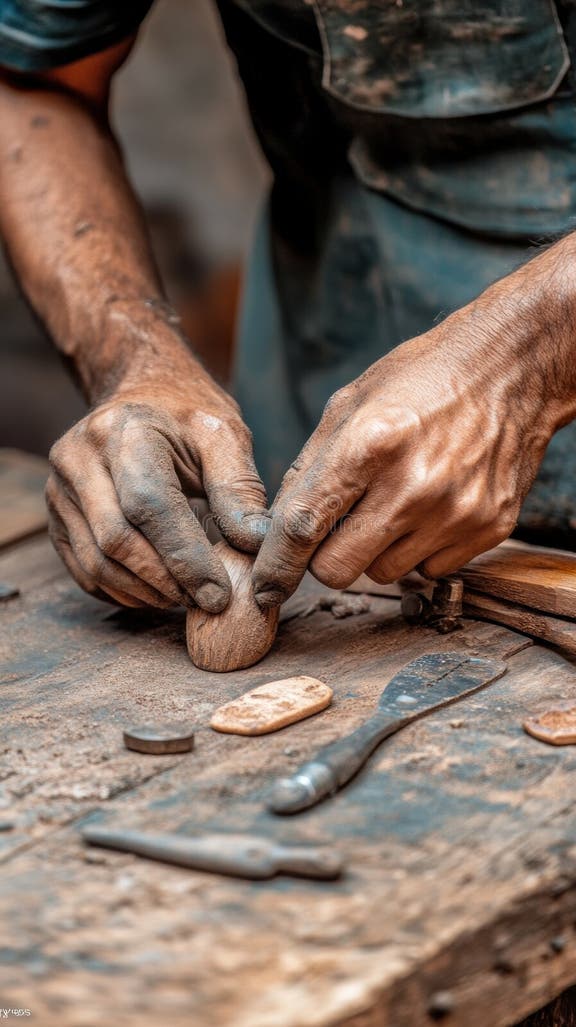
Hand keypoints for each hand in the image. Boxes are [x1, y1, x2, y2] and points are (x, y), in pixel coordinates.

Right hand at [46, 372, 268, 610]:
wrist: (142, 397)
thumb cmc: (187, 419)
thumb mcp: (224, 437)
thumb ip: (240, 490)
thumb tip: (256, 546)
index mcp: (125, 430)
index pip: (149, 505)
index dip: (185, 557)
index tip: (220, 593)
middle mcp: (79, 457)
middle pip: (115, 540)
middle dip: (166, 581)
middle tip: (206, 602)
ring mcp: (60, 489)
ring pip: (96, 563)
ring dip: (145, 593)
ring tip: (187, 597)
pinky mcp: (58, 516)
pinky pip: (84, 571)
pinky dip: (123, 592)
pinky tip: (158, 592)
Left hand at [253, 266, 574, 605]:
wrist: (512, 369)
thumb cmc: (422, 379)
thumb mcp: (350, 403)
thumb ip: (309, 468)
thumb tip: (276, 530)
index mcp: (371, 444)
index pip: (304, 526)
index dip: (276, 564)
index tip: (263, 586)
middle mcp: (415, 485)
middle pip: (338, 569)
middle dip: (327, 556)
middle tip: (340, 523)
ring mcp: (456, 512)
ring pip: (383, 573)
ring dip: (377, 549)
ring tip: (396, 500)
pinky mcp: (489, 528)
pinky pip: (430, 569)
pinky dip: (420, 548)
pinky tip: (431, 505)